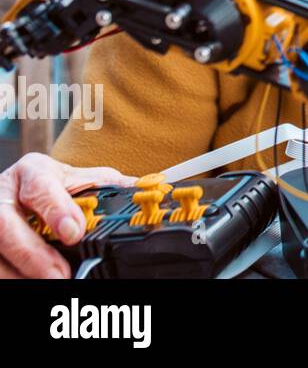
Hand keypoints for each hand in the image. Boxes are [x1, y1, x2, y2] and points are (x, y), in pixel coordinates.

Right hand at [0, 153, 136, 277]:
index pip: (40, 187)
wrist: (22, 189)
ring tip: (49, 283)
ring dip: (18, 272)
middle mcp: (4, 192)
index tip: (74, 233)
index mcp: (33, 172)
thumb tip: (144, 190)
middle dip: (31, 253)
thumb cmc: (55, 187)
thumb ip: (108, 186)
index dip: (56, 210)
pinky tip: (29, 283)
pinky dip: (11, 276)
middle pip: (5, 223)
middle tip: (59, 275)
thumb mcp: (78, 180)